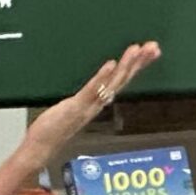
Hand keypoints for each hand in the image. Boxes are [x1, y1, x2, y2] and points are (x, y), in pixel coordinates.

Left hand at [21, 42, 162, 159]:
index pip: (121, 80)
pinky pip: (92, 90)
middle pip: (122, 80)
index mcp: (98, 102)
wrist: (42, 147)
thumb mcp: (74, 108)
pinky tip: (111, 63)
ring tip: (137, 49)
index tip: (149, 51)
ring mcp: (88, 105)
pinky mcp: (76, 106)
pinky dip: (103, 77)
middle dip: (139, 63)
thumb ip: (87, 98)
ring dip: (126, 65)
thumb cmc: (54, 128)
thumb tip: (96, 86)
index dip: (136, 66)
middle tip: (153, 46)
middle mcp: (98, 104)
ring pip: (112, 83)